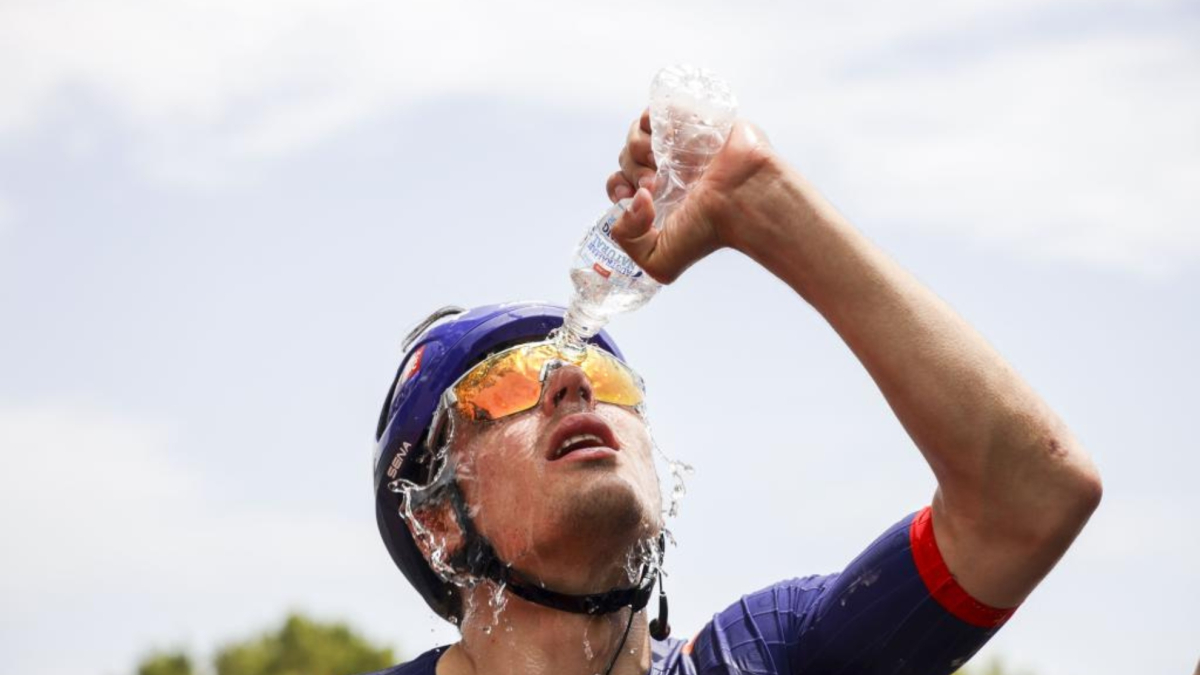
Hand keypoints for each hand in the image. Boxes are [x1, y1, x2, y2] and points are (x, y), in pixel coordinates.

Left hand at [605, 109, 778, 283]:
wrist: (744, 200)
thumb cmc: (710, 231)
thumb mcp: (660, 261)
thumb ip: (628, 242)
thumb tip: (633, 198)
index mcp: (658, 198)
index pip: (621, 184)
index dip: (617, 186)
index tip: (630, 193)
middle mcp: (668, 170)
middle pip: (626, 158)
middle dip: (631, 170)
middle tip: (652, 184)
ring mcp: (680, 144)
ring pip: (637, 133)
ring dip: (638, 145)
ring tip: (659, 161)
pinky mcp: (692, 120)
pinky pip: (658, 108)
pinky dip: (652, 118)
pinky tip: (663, 135)